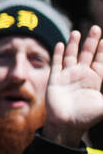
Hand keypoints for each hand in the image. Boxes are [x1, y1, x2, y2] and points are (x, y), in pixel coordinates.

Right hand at [43, 27, 102, 144]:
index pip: (100, 62)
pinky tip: (60, 44)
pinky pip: (57, 63)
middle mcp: (81, 76)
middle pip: (87, 55)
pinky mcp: (55, 79)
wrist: (67, 124)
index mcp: (95, 81)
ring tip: (77, 32)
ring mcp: (68, 76)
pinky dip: (58, 54)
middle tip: (96, 29)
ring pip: (71, 56)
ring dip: (74, 44)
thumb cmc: (87, 117)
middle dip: (92, 42)